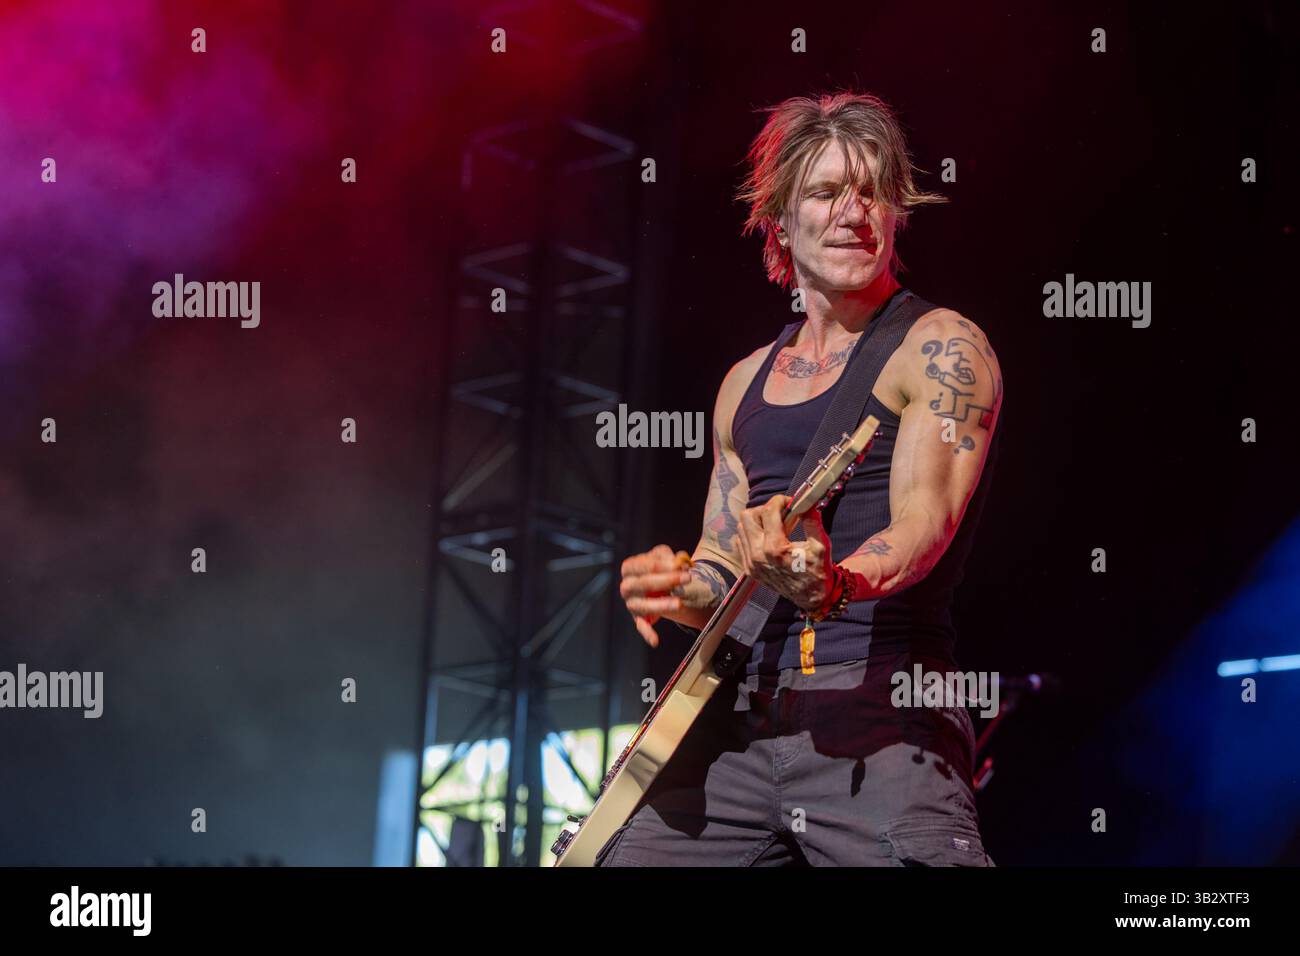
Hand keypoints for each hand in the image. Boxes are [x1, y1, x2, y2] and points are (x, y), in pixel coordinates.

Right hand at [619, 544, 691, 647]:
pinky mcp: (638, 617)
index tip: (681, 565)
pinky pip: (641, 626)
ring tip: (679, 603)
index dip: (664, 565)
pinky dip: (647, 634)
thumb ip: (670, 557)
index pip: (645, 565)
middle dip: (667, 580)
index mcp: (629, 567)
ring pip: (644, 605)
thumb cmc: (658, 568)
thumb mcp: (663, 556)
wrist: (656, 584)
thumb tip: (680, 561)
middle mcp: (626, 586)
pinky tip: (655, 641)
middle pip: (644, 583)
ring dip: (662, 604)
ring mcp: (631, 603)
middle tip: (688, 578)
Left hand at [736, 495, 833, 613]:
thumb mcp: (821, 544)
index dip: (779, 501)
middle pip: (748, 516)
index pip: (768, 511)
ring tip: (774, 525)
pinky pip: (741, 542)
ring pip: (741, 527)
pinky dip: (751, 535)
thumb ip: (812, 520)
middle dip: (764, 509)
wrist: (811, 597)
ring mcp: (751, 563)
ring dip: (757, 521)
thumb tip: (807, 502)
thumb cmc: (817, 571)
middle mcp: (758, 555)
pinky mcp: (749, 569)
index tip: (789, 502)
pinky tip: (767, 537)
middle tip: (779, 514)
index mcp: (775, 548)